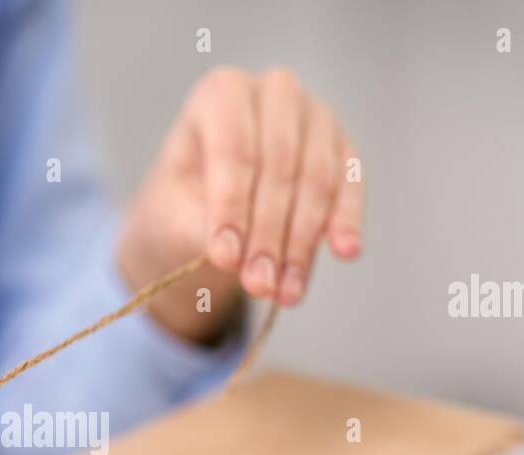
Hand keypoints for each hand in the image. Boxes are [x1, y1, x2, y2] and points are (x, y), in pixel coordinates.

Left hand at [118, 67, 364, 342]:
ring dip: (302, 243)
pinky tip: (345, 252)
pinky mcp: (343, 147)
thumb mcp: (173, 213)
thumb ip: (199, 228)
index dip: (231, 208)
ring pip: (316, 180)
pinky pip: (349, 185)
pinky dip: (346, 221)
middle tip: (258, 286)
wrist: (208, 205)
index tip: (225, 260)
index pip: (233, 151)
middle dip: (268, 235)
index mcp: (221, 93)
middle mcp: (274, 92)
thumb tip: (234, 257)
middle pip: (278, 167)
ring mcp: (315, 115)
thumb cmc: (184, 202)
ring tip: (285, 293)